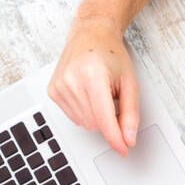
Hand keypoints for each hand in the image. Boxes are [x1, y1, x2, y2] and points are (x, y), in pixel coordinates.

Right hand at [48, 15, 139, 155]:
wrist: (91, 35)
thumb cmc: (111, 56)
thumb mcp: (130, 84)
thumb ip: (131, 114)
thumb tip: (128, 139)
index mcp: (91, 75)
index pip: (103, 118)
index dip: (115, 138)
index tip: (123, 150)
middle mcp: (71, 80)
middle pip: (95, 124)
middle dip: (109, 121)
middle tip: (113, 99)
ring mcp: (59, 86)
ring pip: (85, 123)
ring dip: (97, 116)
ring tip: (99, 92)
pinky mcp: (53, 91)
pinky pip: (75, 117)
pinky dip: (86, 112)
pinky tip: (88, 94)